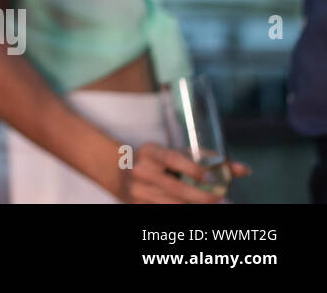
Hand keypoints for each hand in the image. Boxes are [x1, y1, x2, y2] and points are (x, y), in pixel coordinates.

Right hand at [115, 142, 251, 202]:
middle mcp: (141, 170)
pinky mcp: (137, 205)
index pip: (172, 158)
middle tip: (221, 200)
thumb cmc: (157, 160)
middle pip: (175, 187)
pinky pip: (164, 211)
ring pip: (171, 204)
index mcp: (150, 151)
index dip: (192, 169)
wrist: (117, 170)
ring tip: (214, 206)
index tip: (213, 179)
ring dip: (195, 207)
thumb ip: (207, 160)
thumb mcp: (175, 153)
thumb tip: (245, 170)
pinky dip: (182, 211)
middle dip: (201, 196)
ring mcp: (137, 190)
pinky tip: (195, 209)